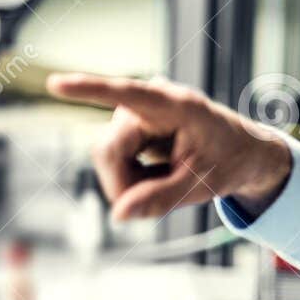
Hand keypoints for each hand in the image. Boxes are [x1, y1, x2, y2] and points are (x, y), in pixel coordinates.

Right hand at [47, 74, 293, 221]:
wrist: (243, 152)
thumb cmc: (228, 161)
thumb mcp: (203, 186)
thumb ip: (161, 200)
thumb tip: (118, 215)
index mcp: (178, 105)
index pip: (128, 94)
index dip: (91, 90)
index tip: (57, 84)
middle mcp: (150, 101)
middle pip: (109, 150)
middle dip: (123, 184)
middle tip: (150, 207)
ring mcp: (136, 111)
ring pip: (107, 156)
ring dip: (129, 181)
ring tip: (167, 180)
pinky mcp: (129, 124)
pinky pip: (113, 157)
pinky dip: (131, 175)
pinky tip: (157, 173)